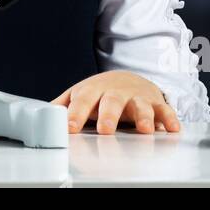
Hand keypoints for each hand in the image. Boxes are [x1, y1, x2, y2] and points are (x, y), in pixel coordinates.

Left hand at [52, 71, 180, 134]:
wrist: (129, 79)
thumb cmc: (100, 92)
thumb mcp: (80, 94)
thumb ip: (61, 106)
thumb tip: (38, 116)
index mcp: (93, 90)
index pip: (82, 101)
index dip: (75, 114)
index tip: (70, 128)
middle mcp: (115, 92)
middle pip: (111, 101)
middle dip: (108, 115)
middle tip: (104, 130)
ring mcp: (136, 97)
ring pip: (140, 106)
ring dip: (143, 117)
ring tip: (144, 130)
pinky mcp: (155, 103)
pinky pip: (165, 110)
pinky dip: (169, 119)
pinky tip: (172, 129)